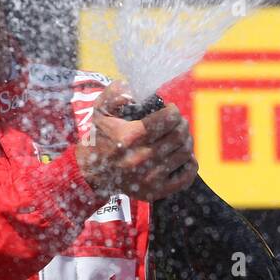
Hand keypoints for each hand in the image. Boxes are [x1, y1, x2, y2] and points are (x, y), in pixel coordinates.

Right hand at [75, 83, 197, 200]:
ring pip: (185, 152)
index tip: (169, 109)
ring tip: (179, 136)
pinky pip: (186, 176)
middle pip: (179, 135)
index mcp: (129, 137)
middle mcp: (141, 158)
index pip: (168, 119)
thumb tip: (130, 88)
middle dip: (182, 123)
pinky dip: (190, 163)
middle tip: (177, 122)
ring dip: (186, 140)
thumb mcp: (100, 111)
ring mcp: (150, 177)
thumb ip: (113, 94)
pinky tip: (183, 156)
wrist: (90, 173)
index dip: (173, 110)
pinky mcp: (156, 191)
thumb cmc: (100, 138)